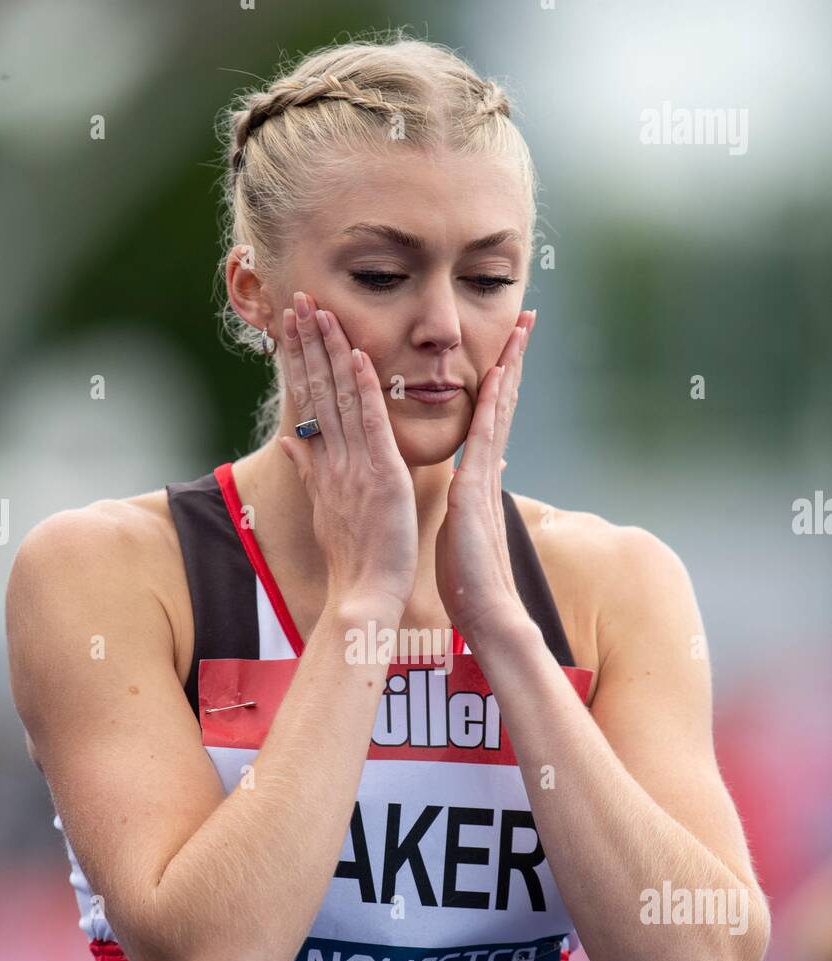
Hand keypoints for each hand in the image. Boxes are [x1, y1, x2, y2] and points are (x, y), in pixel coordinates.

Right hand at [277, 291, 418, 619]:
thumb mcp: (326, 510)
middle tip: (297, 299)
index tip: (291, 324)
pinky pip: (371, 425)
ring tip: (320, 310)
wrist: (364, 594)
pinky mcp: (380, 475)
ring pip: (339, 398)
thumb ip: (309, 471)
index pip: (308, 400)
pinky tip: (359, 355)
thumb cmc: (353, 559)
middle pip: (316, 389)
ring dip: (331, 351)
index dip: (299, 359)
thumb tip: (291, 442)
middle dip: (307, 342)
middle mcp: (333, 458)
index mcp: (323, 464)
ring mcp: (354, 465)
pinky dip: (365, 390)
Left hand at [434, 309, 535, 643]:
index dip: (499, 382)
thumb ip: (468, 501)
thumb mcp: (462, 528)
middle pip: (502, 405)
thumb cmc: (469, 579)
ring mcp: (484, 480)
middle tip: (527, 319)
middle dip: (514, 360)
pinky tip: (498, 375)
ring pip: (499, 412)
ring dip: (510, 369)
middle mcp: (486, 472)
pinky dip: (492, 406)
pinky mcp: (475, 493)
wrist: (487, 613)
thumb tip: (472, 482)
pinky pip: (483, 440)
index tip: (507, 347)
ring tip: (521, 330)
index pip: (490, 420)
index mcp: (478, 480)